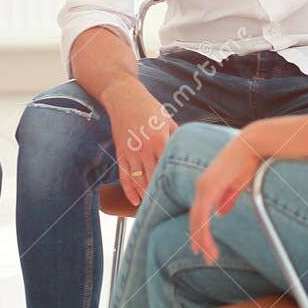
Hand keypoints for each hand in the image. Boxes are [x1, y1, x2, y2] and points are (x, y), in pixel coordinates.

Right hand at [103, 85, 175, 206]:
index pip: (169, 168)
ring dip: (146, 196)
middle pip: (154, 179)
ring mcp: (131, 152)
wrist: (124, 98)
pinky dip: (129, 190)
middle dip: (161, 195)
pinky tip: (135, 201)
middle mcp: (145, 148)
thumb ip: (177, 138)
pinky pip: (124, 176)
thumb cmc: (149, 107)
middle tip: (171, 210)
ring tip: (155, 209)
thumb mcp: (168, 120)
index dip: (175, 183)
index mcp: (160, 140)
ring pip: (139, 181)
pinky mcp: (121, 153)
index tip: (183, 196)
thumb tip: (187, 153)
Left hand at [189, 131, 263, 263]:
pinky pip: (203, 213)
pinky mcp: (210, 186)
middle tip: (205, 258)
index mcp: (206, 186)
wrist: (253, 145)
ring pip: (197, 219)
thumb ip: (227, 199)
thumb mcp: (237, 185)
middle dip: (199, 240)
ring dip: (202, 239)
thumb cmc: (248, 162)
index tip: (201, 248)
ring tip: (209, 256)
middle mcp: (201, 186)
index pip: (198, 214)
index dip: (199, 232)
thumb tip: (221, 213)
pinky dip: (204, 229)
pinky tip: (207, 242)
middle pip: (194, 219)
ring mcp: (204, 186)